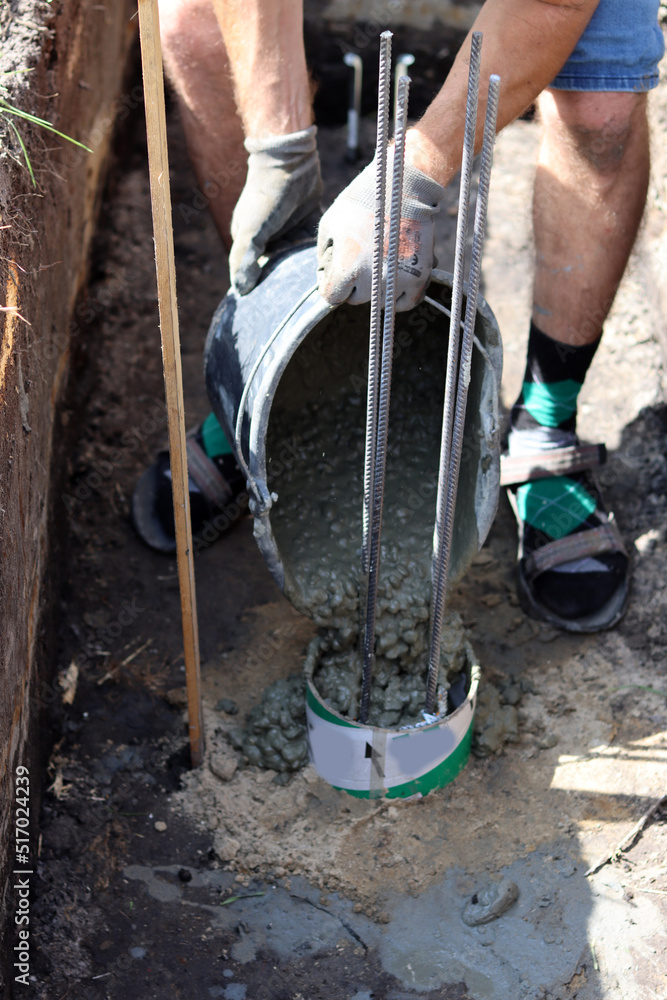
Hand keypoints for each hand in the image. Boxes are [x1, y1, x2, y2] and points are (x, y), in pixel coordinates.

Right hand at [230, 126, 322, 293]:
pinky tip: (326, 262)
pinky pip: (311, 241)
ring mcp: (286, 229)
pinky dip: (317, 250)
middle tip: (299, 292)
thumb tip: (240, 290)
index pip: (253, 271)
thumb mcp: (252, 230)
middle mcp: (267, 237)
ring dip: (303, 264)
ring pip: (296, 254)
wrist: (291, 161)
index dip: (262, 287)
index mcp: (248, 241)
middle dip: (287, 276)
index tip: (274, 303)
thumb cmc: (266, 196)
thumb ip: (246, 260)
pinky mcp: (305, 220)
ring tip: (316, 280)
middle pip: (278, 265)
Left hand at [316, 148, 444, 310]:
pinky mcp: (419, 278)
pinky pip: (405, 303)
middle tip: (360, 259)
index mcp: (347, 267)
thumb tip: (326, 274)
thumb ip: (324, 255)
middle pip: (356, 298)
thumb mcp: (330, 223)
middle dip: (353, 283)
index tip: (335, 270)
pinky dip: (398, 296)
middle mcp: (373, 280)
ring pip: (379, 301)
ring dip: (376, 288)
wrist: (401, 186)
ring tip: (378, 261)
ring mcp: (397, 280)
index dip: (330, 283)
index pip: (331, 296)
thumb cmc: (362, 201)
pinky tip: (394, 280)